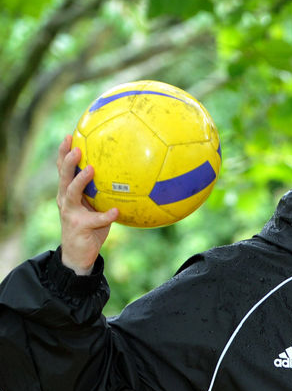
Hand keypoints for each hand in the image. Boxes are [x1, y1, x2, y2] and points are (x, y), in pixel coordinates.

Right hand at [56, 135, 118, 274]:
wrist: (79, 254)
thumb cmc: (91, 227)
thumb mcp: (96, 207)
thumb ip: (105, 193)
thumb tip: (128, 176)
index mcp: (69, 193)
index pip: (64, 169)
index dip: (64, 153)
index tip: (70, 136)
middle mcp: (66, 200)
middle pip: (63, 176)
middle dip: (67, 160)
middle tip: (77, 147)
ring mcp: (70, 213)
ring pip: (71, 193)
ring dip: (80, 180)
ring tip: (90, 169)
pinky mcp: (79, 226)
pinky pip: (95, 219)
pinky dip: (105, 215)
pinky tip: (116, 211)